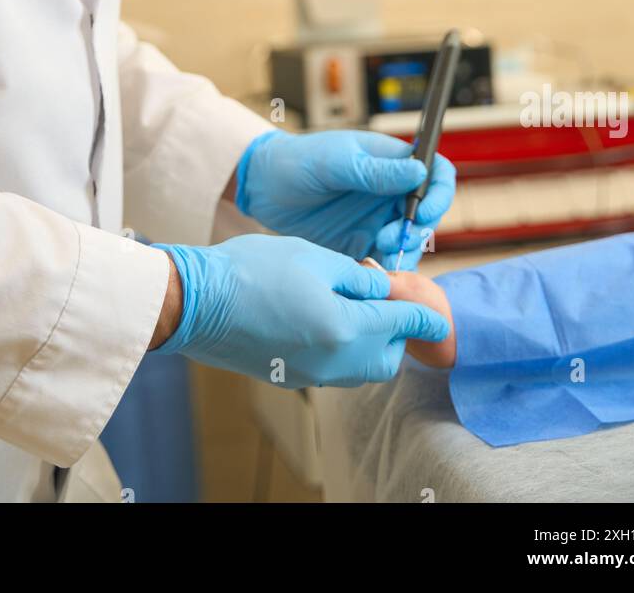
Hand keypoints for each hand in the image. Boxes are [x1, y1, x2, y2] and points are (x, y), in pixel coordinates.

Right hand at [151, 233, 449, 387]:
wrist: (196, 302)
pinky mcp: (291, 377)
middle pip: (387, 357)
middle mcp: (333, 360)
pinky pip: (336, 370)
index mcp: (344, 327)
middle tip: (383, 297)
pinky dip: (345, 349)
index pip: (402, 325)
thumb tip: (383, 287)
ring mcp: (311, 373)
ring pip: (363, 368)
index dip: (424, 316)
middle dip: (396, 331)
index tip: (437, 314)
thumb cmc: (252, 270)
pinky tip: (326, 319)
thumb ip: (358, 276)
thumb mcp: (315, 256)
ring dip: (372, 343)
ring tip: (354, 305)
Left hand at [235, 129, 455, 268]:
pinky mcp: (362, 243)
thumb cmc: (298, 160)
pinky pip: (386, 261)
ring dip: (403, 253)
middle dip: (417, 231)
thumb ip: (375, 171)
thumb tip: (419, 172)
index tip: (423, 212)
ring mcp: (378, 219)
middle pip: (427, 214)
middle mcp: (390, 192)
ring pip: (410, 242)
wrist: (264, 187)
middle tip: (389, 239)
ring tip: (378, 255)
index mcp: (391, 162)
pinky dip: (386, 271)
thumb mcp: (336, 162)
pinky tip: (369, 273)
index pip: (434, 174)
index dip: (438, 194)